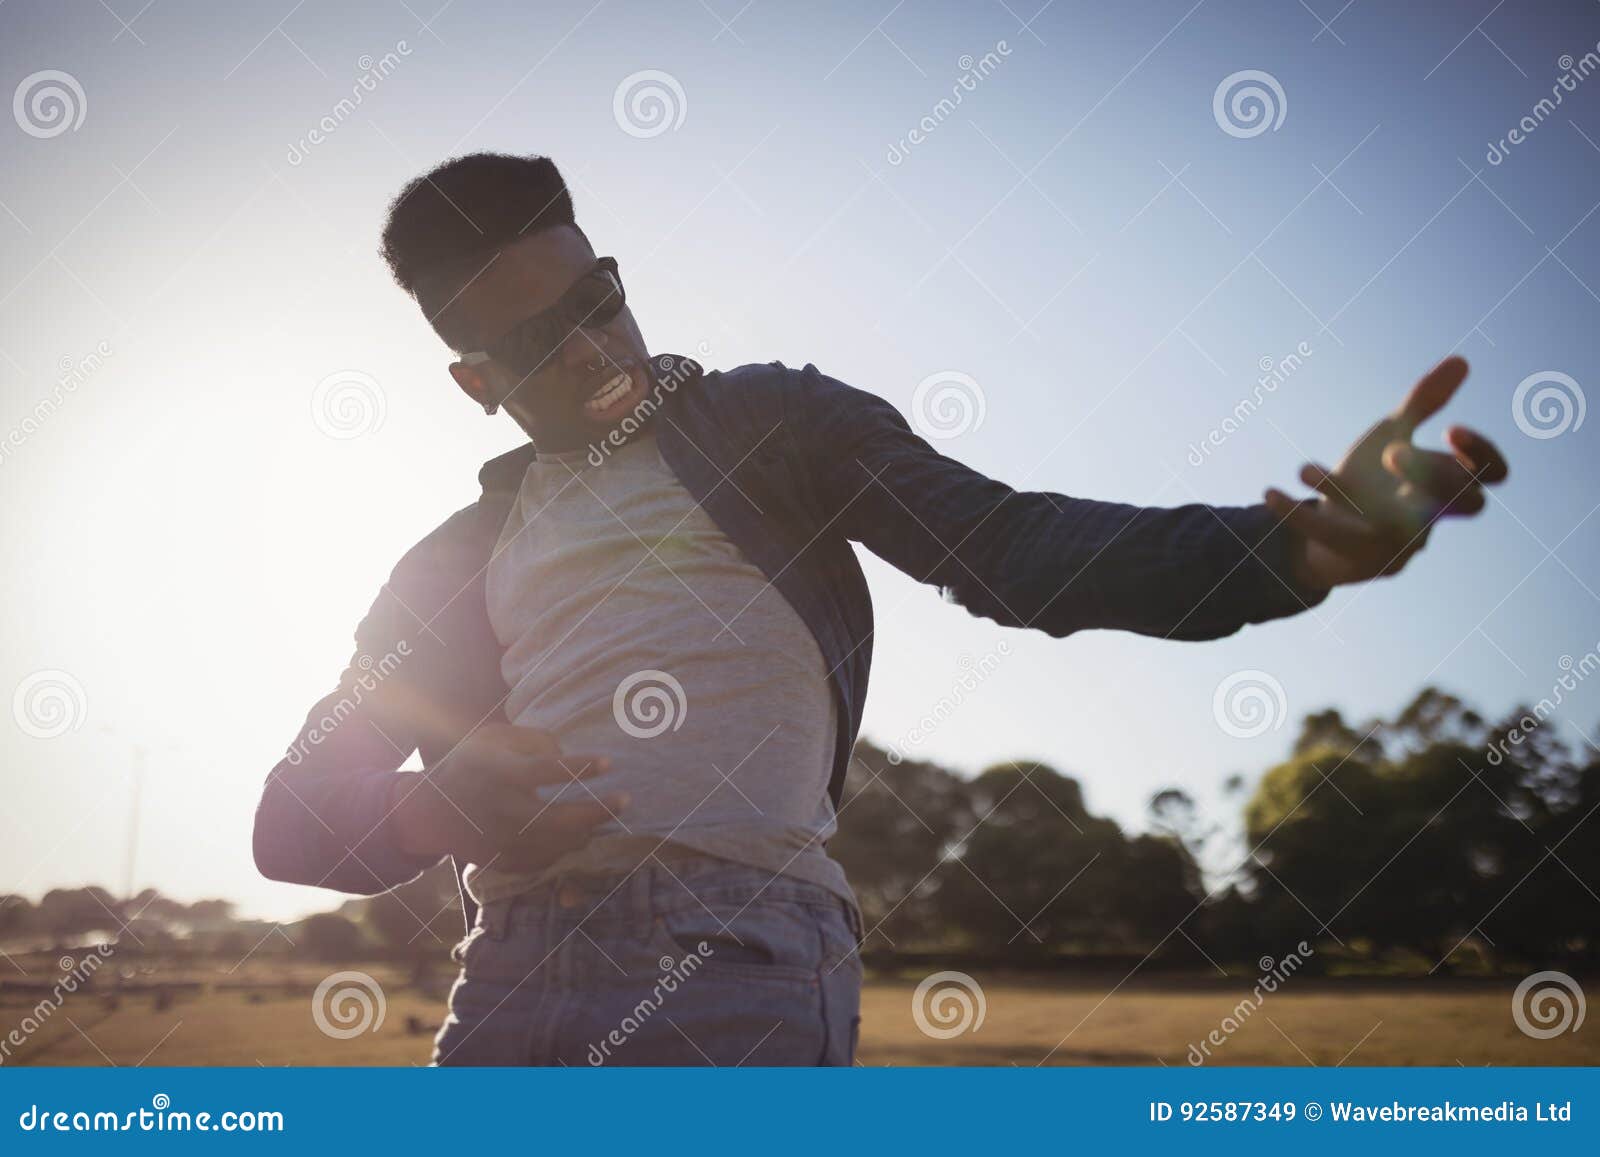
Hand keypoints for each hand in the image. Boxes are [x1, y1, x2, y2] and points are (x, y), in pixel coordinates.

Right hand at [389, 721, 622, 871]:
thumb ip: (531, 738)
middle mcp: (502, 810)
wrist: (432, 811)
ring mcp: (503, 841)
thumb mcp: (492, 737)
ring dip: (587, 830)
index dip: (580, 768)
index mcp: (499, 773)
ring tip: (601, 816)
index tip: (609, 762)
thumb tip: (566, 753)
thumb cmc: (470, 764)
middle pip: (561, 819)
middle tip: (626, 800)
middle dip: (599, 811)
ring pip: (560, 844)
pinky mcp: (505, 862)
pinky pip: (546, 859)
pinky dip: (564, 847)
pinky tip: (574, 834)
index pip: (546, 771)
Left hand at [1264, 356, 1508, 590]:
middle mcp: (1430, 518)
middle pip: (1461, 504)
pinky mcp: (1356, 558)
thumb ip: (1423, 403)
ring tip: (1303, 467)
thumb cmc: (1372, 484)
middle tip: (1390, 452)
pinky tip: (1268, 491)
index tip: (1451, 430)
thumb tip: (1463, 360)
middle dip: (1433, 476)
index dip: (1483, 455)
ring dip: (1345, 492)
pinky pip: (1330, 538)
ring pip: (1392, 525)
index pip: (1491, 475)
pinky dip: (1296, 515)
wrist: (1331, 539)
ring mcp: (1396, 541)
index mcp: (1444, 488)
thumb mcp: (1393, 436)